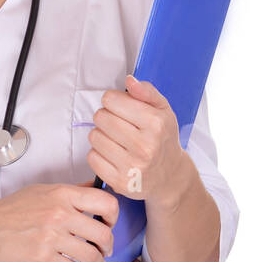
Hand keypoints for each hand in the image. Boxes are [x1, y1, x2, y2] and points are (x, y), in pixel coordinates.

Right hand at [0, 179, 117, 261]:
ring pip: (91, 254)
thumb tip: (94, 189)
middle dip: (108, 245)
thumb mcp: (40, 191)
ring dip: (96, 261)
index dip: (113, 216)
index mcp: (61, 195)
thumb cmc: (7, 211)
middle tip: (105, 248)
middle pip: (103, 233)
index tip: (109, 223)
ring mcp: (51, 238)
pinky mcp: (42, 259)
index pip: (105, 202)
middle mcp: (59, 214)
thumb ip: (69, 192)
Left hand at [86, 75, 185, 206]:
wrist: (169, 176)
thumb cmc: (163, 139)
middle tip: (118, 124)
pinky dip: (98, 154)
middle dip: (106, 117)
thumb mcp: (163, 111)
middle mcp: (144, 146)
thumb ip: (147, 92)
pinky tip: (113, 154)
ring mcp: (131, 166)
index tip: (120, 107)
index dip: (113, 100)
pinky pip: (92, 157)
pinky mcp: (119, 181)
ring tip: (116, 139)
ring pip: (94, 136)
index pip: (112, 100)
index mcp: (156, 124)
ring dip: (101, 135)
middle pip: (101, 117)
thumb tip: (129, 80)